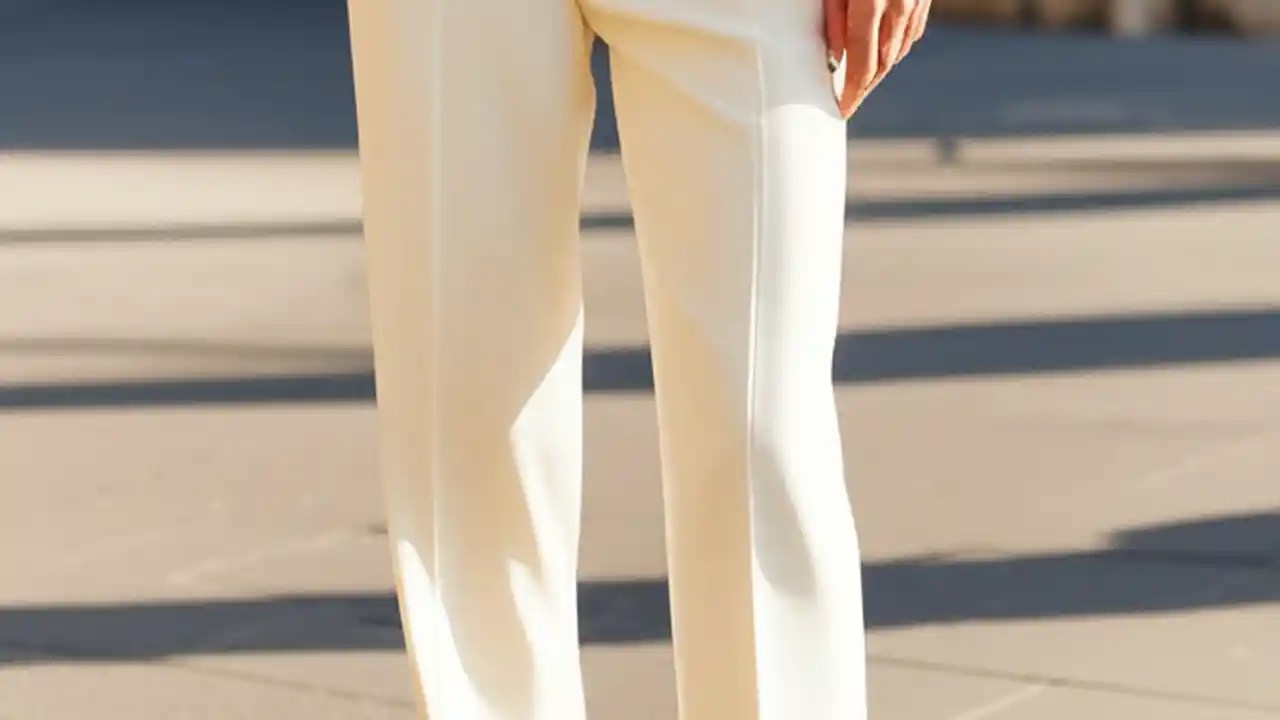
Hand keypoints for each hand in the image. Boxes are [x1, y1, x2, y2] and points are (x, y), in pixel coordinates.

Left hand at [824, 0, 930, 118]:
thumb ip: (834, 18)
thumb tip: (834, 60)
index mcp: (871, 3)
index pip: (862, 64)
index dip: (853, 92)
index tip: (844, 108)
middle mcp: (900, 5)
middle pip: (883, 63)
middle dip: (865, 86)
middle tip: (850, 100)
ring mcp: (917, 1)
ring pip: (900, 49)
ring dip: (881, 68)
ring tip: (862, 80)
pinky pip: (913, 31)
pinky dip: (897, 47)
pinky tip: (884, 51)